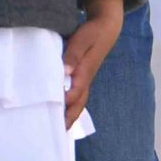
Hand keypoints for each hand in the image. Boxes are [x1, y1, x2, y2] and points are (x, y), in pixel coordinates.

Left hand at [63, 0, 123, 125]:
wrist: (107, 29)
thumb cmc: (92, 33)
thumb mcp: (82, 39)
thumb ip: (73, 54)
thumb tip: (66, 70)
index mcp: (85, 72)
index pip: (75, 91)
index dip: (65, 102)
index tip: (54, 112)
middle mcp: (86, 79)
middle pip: (79, 102)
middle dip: (69, 117)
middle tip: (58, 131)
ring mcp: (86, 79)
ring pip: (79, 101)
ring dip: (70, 114)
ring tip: (60, 127)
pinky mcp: (83, 76)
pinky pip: (78, 95)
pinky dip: (71, 105)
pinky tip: (63, 110)